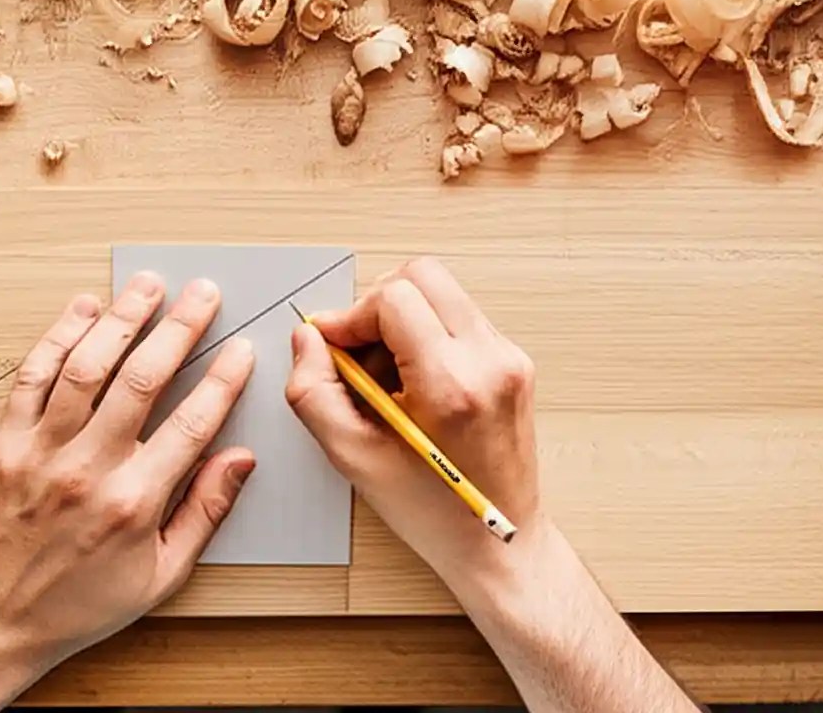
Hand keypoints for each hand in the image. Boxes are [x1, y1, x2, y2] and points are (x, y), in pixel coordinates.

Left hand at [0, 273, 255, 681]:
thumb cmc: (82, 603)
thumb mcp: (162, 575)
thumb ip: (205, 512)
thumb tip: (240, 460)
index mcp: (133, 503)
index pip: (191, 424)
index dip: (223, 381)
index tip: (242, 350)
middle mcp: (88, 469)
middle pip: (142, 379)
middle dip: (179, 329)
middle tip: (203, 293)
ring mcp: (42, 453)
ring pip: (85, 367)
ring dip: (121, 319)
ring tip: (148, 286)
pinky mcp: (6, 446)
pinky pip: (32, 379)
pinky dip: (57, 338)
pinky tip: (82, 310)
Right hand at [285, 257, 539, 582]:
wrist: (499, 545)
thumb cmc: (433, 512)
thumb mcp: (352, 456)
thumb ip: (313, 390)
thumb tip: (308, 338)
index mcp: (452, 385)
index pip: (394, 297)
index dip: (350, 314)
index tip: (331, 344)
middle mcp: (489, 361)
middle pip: (422, 276)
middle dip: (376, 306)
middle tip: (357, 355)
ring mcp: (508, 359)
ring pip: (441, 294)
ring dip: (401, 322)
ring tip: (385, 378)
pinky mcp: (514, 363)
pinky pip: (458, 319)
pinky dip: (425, 336)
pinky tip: (411, 385)